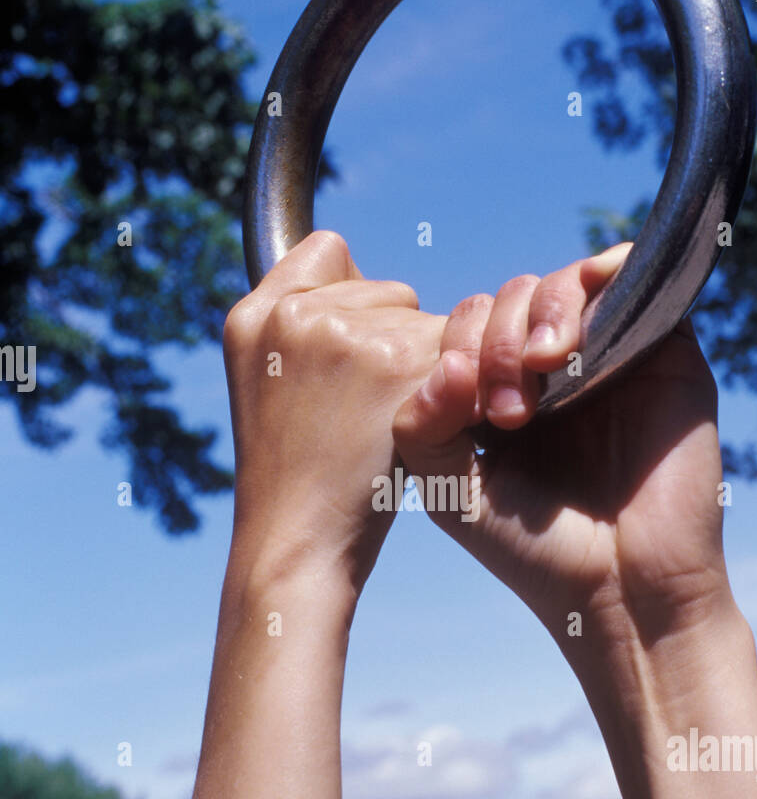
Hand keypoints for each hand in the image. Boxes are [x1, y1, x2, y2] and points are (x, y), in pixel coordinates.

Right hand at [223, 230, 443, 601]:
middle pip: (387, 291)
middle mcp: (293, 313)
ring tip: (396, 431)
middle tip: (374, 415)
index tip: (358, 359)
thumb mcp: (271, 392)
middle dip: (396, 343)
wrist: (299, 546)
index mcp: (254, 317)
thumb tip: (369, 286)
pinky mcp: (396, 360)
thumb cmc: (297, 484)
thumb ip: (302, 333)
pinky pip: (457, 351)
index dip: (357, 298)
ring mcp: (342, 333)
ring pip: (427, 321)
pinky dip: (460, 389)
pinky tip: (434, 430)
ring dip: (430, 368)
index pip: (327, 252)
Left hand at [392, 244, 735, 663]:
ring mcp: (612, 356)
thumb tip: (442, 360)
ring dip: (537, 315)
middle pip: (509, 298)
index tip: (468, 413)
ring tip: (541, 366)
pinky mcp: (664, 350)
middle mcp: (558, 370)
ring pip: (563, 284)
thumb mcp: (451, 489)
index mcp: (503, 394)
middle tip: (509, 413)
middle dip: (493, 341)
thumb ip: (421, 424)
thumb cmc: (536, 551)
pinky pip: (629, 278)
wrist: (624, 589)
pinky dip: (596, 281)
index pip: (466, 327)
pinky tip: (571, 342)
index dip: (456, 348)